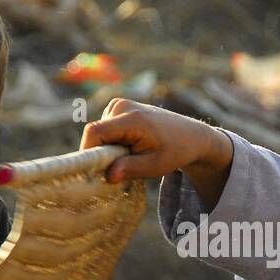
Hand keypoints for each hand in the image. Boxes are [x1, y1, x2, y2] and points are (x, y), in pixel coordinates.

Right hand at [81, 98, 232, 207]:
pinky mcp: (119, 107)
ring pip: (98, 132)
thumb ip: (131, 169)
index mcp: (132, 119)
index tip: (93, 171)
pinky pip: (104, 128)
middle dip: (101, 153)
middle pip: (95, 133)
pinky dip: (111, 140)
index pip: (95, 132)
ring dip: (108, 147)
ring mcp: (120, 104)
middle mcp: (123, 106)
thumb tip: (109, 175)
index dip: (88, 152)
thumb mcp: (156, 166)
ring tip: (131, 154)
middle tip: (121, 167)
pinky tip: (130, 146)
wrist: (190, 135)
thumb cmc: (175, 151)